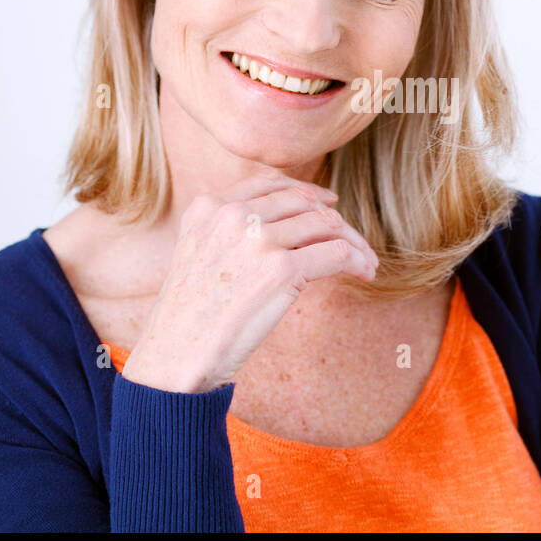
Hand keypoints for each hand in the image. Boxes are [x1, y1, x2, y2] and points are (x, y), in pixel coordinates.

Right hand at [118, 168, 378, 393]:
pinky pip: (336, 252)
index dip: (306, 192)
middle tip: (353, 240)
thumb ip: (227, 231)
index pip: (271, 183)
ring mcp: (258, 239)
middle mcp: (233, 214)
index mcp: (209, 207)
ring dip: (354, 242)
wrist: (175, 356)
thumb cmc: (189, 318)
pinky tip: (364, 273)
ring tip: (365, 261)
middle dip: (334, 220)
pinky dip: (357, 260)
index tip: (326, 204)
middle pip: (303, 202)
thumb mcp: (196, 254)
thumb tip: (281, 227)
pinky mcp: (281, 269)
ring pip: (326, 224)